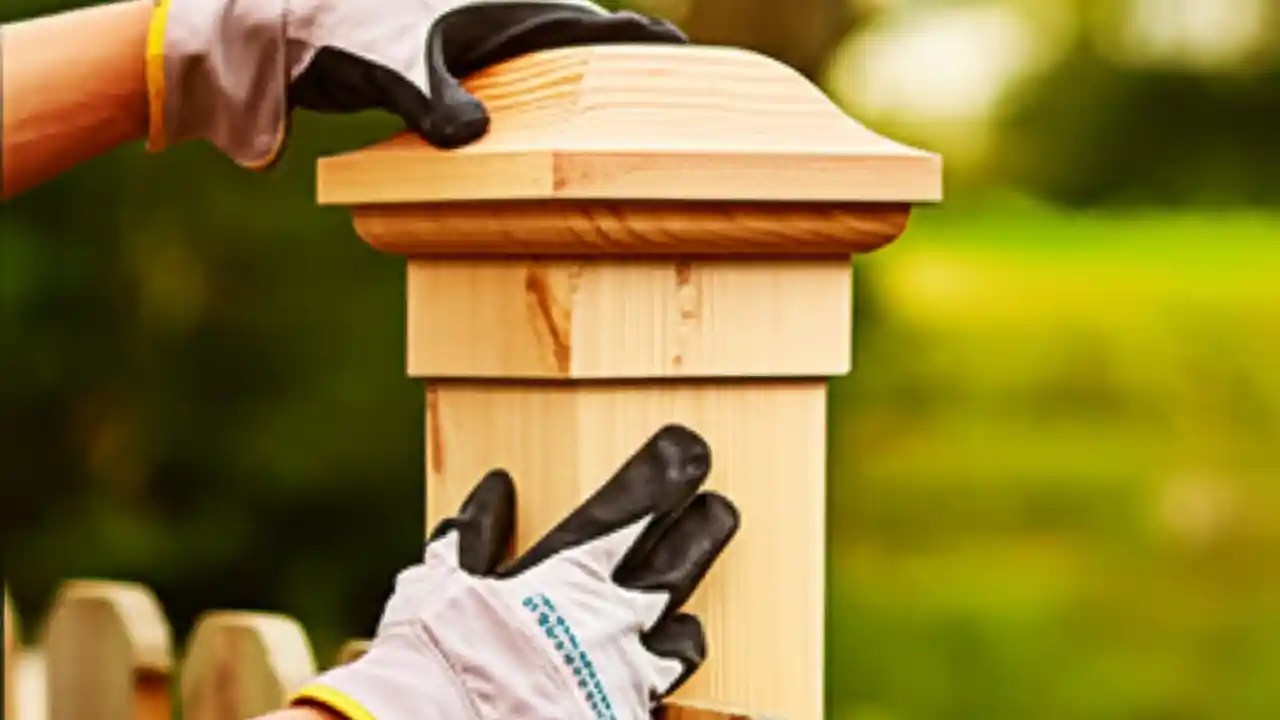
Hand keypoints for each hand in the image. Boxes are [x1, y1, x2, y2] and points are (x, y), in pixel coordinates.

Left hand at [148, 0, 685, 166]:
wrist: (294, 27)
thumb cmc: (349, 31)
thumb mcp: (396, 67)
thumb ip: (437, 99)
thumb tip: (473, 136)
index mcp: (512, 12)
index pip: (599, 27)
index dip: (647, 42)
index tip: (689, 58)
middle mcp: (510, 27)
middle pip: (589, 53)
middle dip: (630, 77)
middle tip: (674, 110)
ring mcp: (490, 52)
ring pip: (558, 77)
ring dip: (589, 102)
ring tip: (627, 137)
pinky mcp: (468, 77)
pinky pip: (526, 98)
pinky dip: (548, 119)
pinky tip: (552, 151)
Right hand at [292, 425, 738, 719]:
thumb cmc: (434, 661)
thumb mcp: (438, 584)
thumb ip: (471, 536)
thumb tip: (494, 491)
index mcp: (568, 576)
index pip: (633, 508)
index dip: (665, 475)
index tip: (688, 449)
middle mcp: (609, 622)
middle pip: (679, 565)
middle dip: (704, 532)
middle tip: (720, 510)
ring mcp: (622, 678)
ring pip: (683, 641)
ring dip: (685, 624)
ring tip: (684, 617)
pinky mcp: (622, 718)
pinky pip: (657, 700)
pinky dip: (649, 688)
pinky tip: (641, 685)